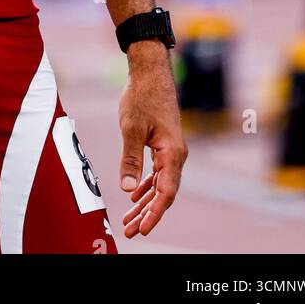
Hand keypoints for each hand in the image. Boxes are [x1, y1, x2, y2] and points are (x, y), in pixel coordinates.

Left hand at [118, 44, 186, 237]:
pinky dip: (146, 186)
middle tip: (131, 231)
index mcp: (172, 152)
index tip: (143, 229)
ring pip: (160, 184)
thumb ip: (130, 159)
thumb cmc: (142, 97)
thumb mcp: (131, 128)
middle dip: (147, 214)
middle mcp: (176, 155)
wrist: (150, 72)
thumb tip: (128, 189)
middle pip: (164, 193)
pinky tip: (135, 196)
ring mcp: (170, 150)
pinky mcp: (163, 144)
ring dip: (145, 202)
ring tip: (129, 220)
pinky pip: (157, 172)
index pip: (166, 192)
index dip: (154, 213)